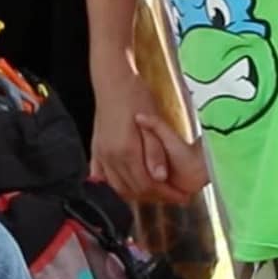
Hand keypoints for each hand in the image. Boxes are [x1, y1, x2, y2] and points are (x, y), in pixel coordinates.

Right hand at [91, 67, 196, 203]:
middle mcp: (111, 158)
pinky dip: (114, 186)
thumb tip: (160, 177)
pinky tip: (125, 186)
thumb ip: (155, 152)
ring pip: (118, 187)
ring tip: (155, 192)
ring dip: (136, 194)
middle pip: (133, 189)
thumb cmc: (136, 97)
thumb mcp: (154, 121)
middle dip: (155, 197)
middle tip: (173, 196)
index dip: (166, 194)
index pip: (147, 184)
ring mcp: (101, 155)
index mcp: (126, 152)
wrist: (112, 81)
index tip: (181, 197)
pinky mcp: (96, 150)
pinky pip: (102, 177)